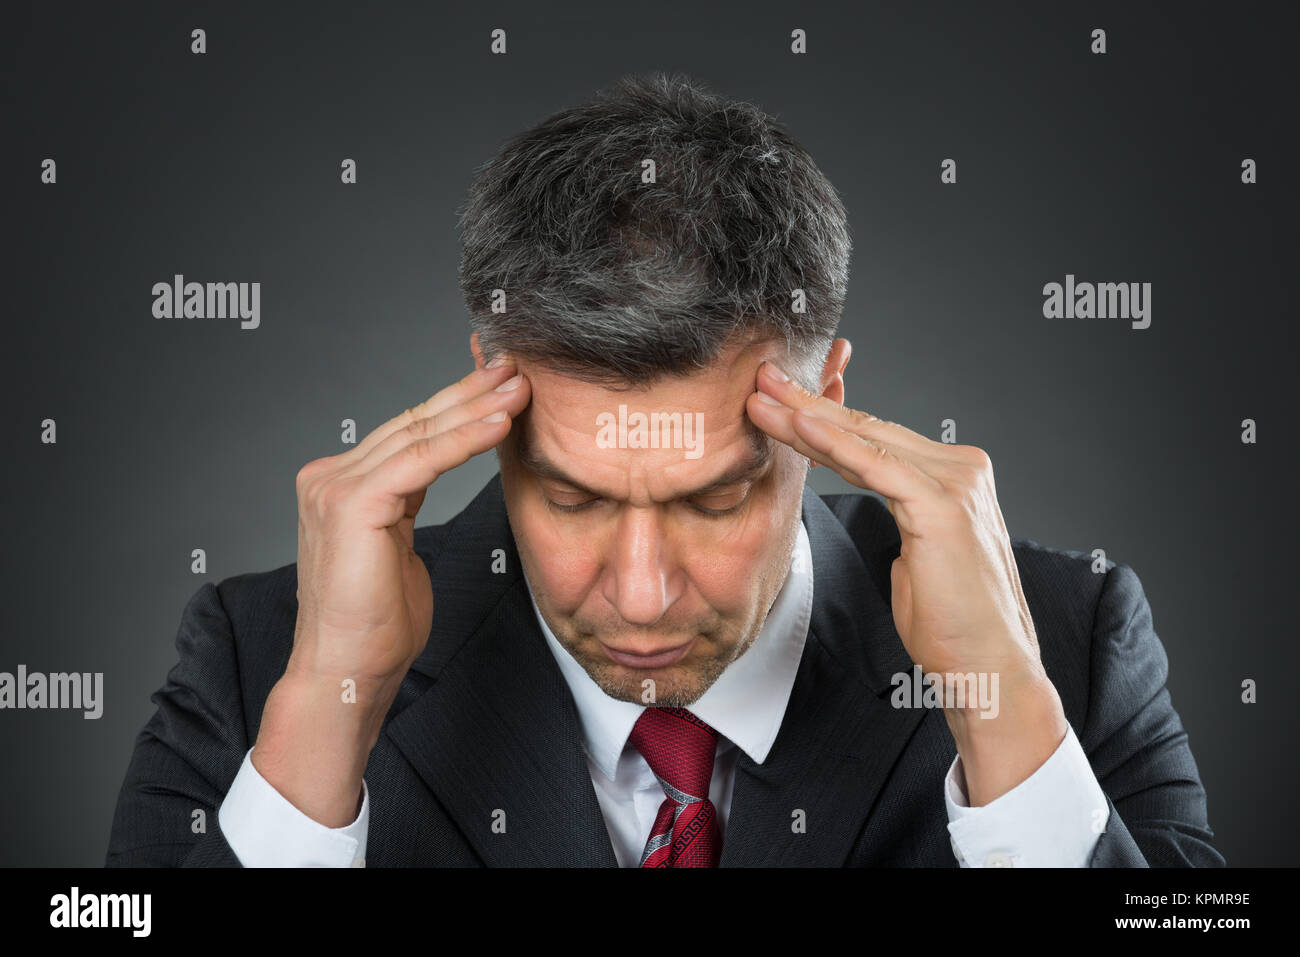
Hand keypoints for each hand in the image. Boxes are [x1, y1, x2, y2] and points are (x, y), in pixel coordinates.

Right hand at [253, 353, 531, 825]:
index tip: (500, 385)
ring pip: (419, 434)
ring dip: (476, 408)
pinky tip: (499, 424)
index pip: (408, 433)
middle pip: (413, 423)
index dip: (457, 406)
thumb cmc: (377, 626)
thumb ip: (406, 505)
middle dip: (470, 393)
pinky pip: (420, 460)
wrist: (347, 673)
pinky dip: (463, 440)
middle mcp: (330, 477)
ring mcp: (334, 487)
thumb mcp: (399, 548)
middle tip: (516, 367)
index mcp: (340, 485)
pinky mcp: (351, 504)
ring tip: (520, 388)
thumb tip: (432, 474)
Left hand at [745, 356, 1066, 804]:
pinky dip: (833, 444)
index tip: (780, 402)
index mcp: (954, 476)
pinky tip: (799, 423)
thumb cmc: (951, 624)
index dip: (824, 418)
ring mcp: (956, 483)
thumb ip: (899, 510)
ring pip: (865, 441)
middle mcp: (960, 468)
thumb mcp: (915, 553)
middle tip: (761, 380)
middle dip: (808, 404)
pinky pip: (875, 466)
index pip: (876, 439)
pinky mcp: (942, 505)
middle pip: (868, 430)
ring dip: (806, 417)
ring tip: (761, 399)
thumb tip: (869, 488)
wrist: (989, 669)